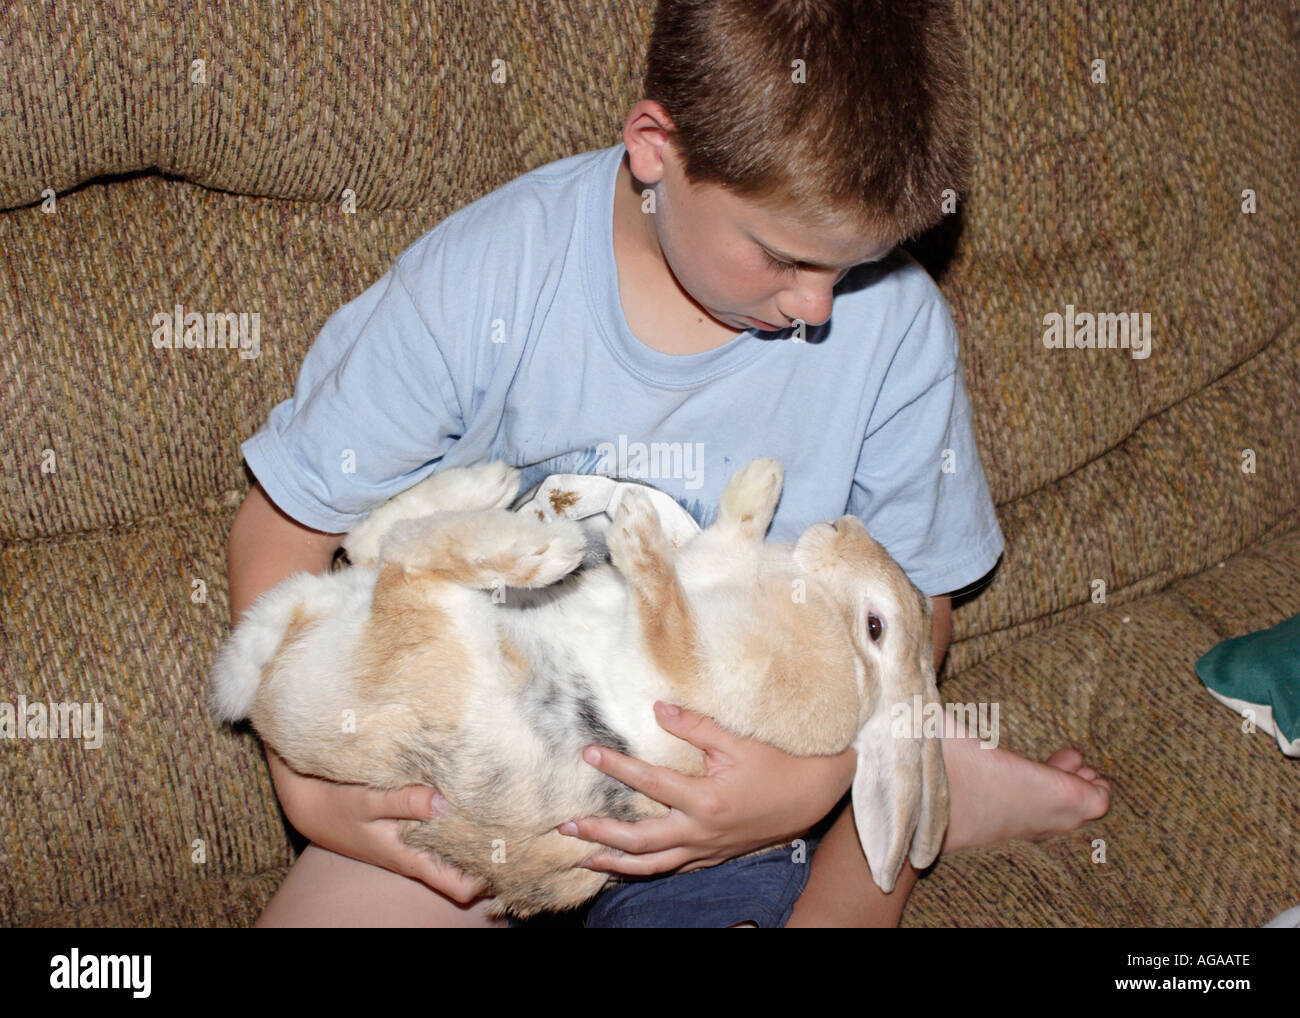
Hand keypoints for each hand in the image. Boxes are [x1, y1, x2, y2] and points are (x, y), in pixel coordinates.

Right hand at [264, 747, 487, 903]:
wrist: (308, 801)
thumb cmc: (336, 803)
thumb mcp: (367, 800)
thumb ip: (404, 801)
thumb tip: (444, 802)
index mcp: (412, 858)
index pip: (461, 886)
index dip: (487, 877)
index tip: (508, 849)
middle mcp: (419, 853)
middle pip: (468, 866)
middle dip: (491, 848)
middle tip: (518, 818)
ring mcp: (417, 839)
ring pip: (459, 844)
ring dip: (478, 827)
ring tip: (503, 801)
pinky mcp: (413, 821)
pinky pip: (446, 825)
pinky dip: (461, 813)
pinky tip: (474, 787)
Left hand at [556, 702, 855, 876]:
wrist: (812, 797)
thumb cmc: (776, 764)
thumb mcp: (738, 741)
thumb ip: (695, 726)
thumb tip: (658, 708)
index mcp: (706, 800)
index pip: (650, 783)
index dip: (617, 767)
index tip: (588, 754)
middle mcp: (701, 831)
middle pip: (639, 839)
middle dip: (600, 833)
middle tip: (566, 824)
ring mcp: (705, 850)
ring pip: (652, 866)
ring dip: (614, 862)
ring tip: (582, 857)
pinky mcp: (711, 857)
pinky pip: (671, 870)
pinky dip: (643, 871)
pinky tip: (623, 866)